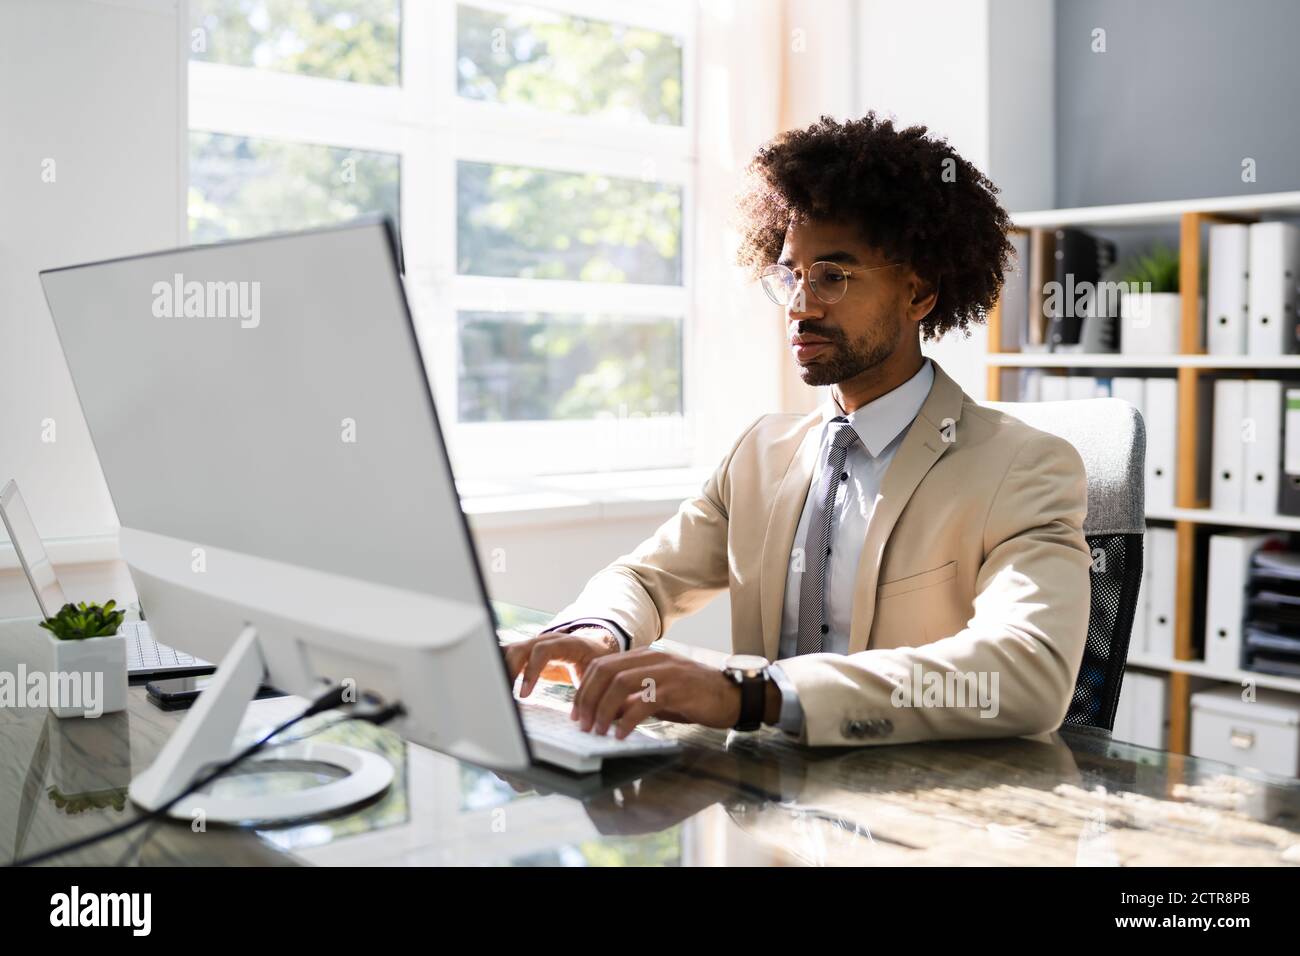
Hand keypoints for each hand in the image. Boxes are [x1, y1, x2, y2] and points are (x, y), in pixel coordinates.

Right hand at [504, 626, 620, 697]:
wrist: (596, 645)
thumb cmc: (599, 662)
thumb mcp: (603, 674)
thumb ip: (602, 691)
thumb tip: (611, 714)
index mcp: (568, 643)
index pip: (542, 650)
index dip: (531, 671)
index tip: (524, 694)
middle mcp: (547, 640)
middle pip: (520, 648)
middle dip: (508, 670)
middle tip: (502, 693)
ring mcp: (535, 644)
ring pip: (510, 650)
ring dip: (500, 670)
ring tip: (495, 692)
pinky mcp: (527, 652)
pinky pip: (507, 655)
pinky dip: (499, 668)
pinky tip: (493, 685)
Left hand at [570, 648, 741, 738]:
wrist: (732, 696)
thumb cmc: (694, 697)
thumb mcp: (657, 695)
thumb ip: (632, 698)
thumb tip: (604, 713)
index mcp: (644, 656)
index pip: (602, 665)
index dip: (584, 689)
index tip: (576, 713)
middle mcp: (652, 658)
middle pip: (606, 671)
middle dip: (587, 698)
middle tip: (582, 724)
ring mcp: (665, 671)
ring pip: (620, 683)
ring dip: (603, 709)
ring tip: (598, 731)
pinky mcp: (678, 688)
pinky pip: (645, 701)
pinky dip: (628, 719)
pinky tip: (621, 734)